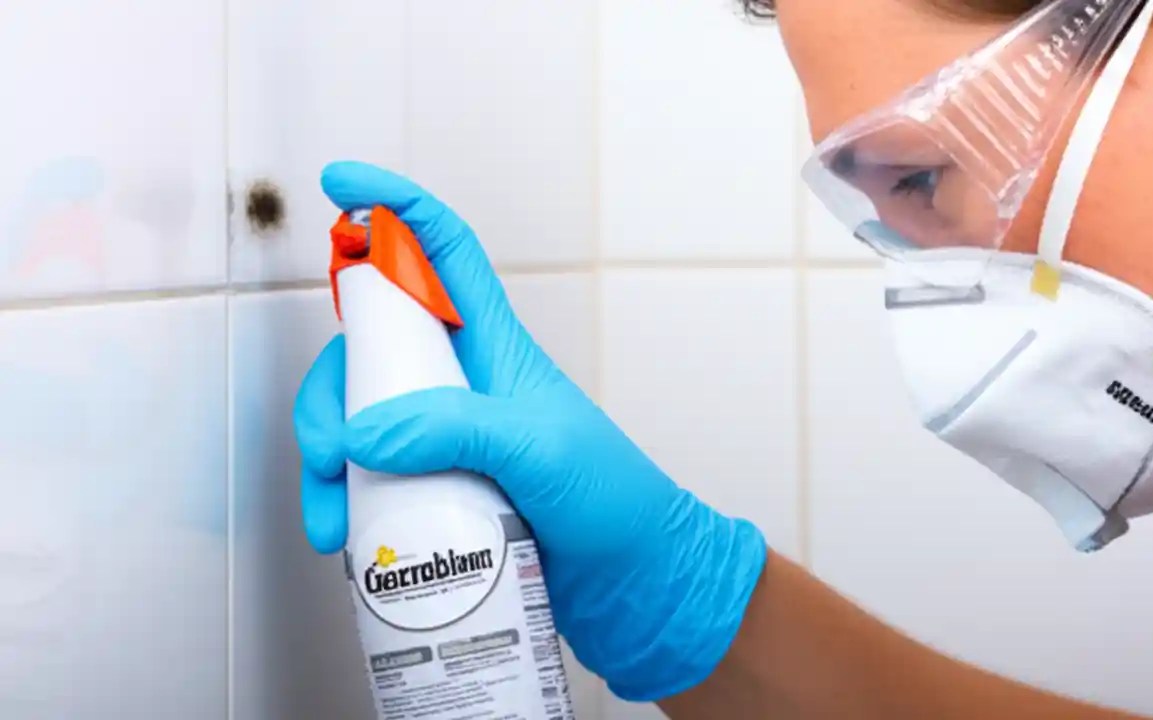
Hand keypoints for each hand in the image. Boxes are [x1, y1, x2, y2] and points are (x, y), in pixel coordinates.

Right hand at [292, 161, 766, 700]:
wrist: (634, 583)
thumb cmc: (611, 500)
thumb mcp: (540, 452)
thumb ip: (455, 430)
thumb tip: (361, 433)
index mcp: (493, 347)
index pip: (440, 251)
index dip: (394, 208)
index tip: (340, 185)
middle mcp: (459, 383)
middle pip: (368, 349)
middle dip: (329, 392)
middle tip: (329, 453)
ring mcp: (442, 437)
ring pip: (357, 419)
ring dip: (328, 465)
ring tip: (332, 525)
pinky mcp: (433, 490)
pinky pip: (368, 479)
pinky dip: (345, 504)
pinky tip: (346, 541)